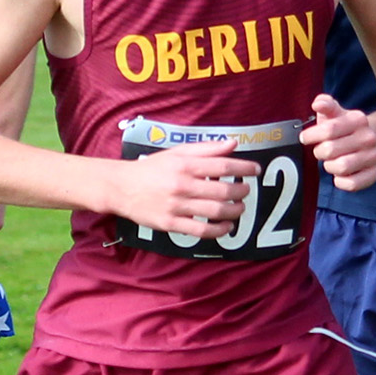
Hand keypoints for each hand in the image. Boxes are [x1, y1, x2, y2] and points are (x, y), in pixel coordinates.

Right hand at [107, 140, 259, 238]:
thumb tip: (233, 143)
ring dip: (234, 211)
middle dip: (241, 191)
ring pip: (214, 212)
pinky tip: (227, 227)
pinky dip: (218, 230)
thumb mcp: (176, 152)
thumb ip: (206, 148)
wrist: (120, 187)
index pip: (222, 166)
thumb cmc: (151, 168)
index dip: (243, 168)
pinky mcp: (170, 224)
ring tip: (240, 208)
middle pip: (222, 191)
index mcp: (184, 165)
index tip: (255, 170)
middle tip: (246, 191)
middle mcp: (181, 185)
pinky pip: (200, 231)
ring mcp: (175, 206)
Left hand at [300, 93, 375, 191]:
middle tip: (320, 151)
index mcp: (358, 120)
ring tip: (331, 161)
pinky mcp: (373, 174)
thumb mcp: (335, 112)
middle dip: (319, 152)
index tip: (304, 138)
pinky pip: (352, 184)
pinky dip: (341, 182)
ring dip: (329, 166)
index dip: (311, 135)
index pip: (329, 129)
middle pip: (331, 150)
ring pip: (341, 168)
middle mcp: (368, 138)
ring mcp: (373, 157)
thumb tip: (317, 103)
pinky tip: (339, 175)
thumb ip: (325, 104)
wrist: (372, 141)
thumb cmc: (344, 128)